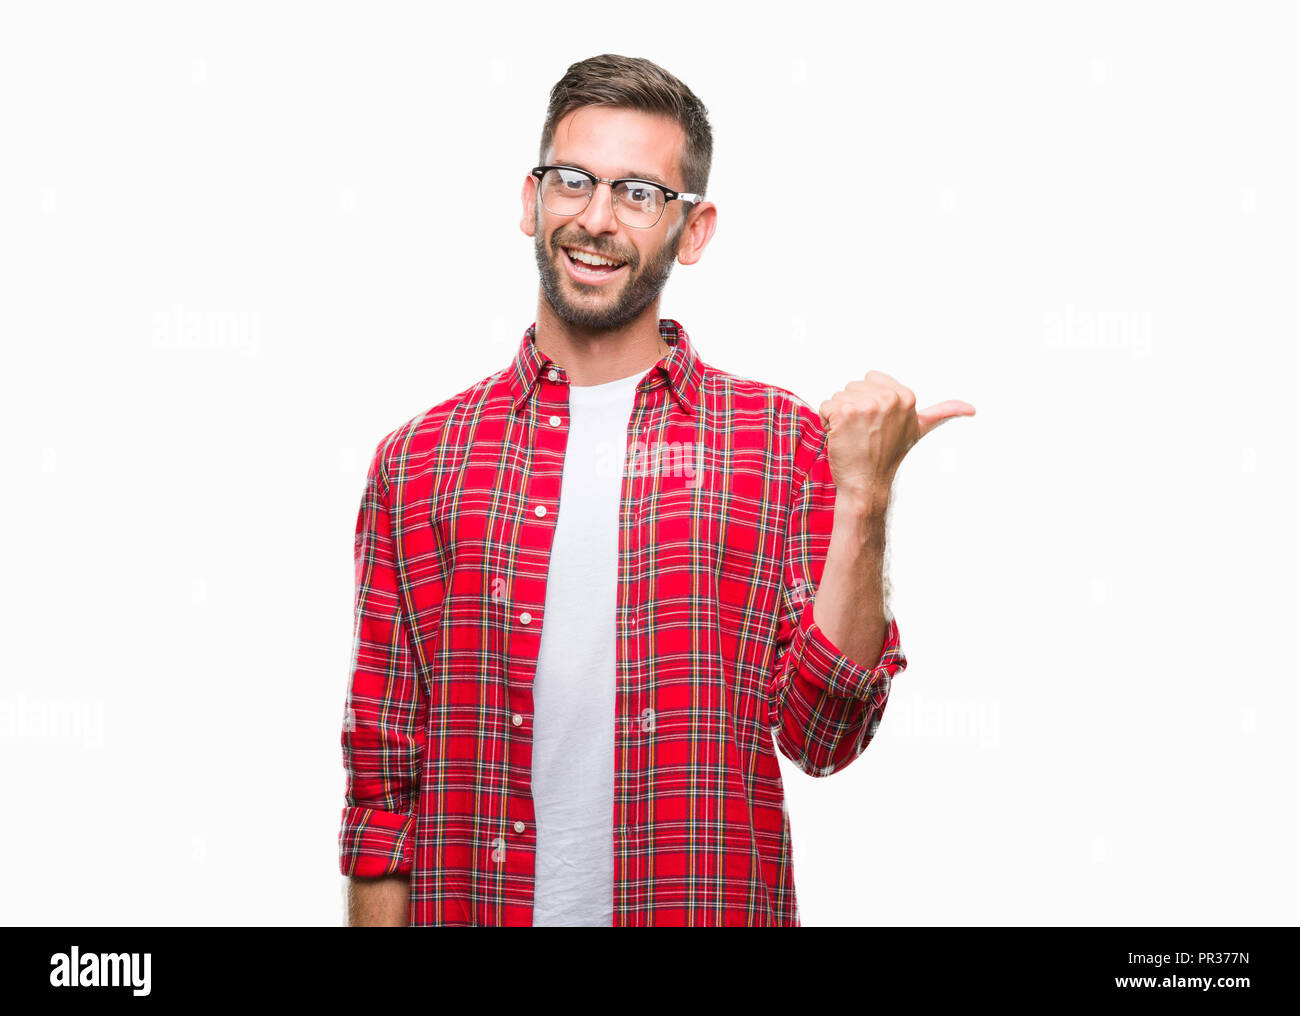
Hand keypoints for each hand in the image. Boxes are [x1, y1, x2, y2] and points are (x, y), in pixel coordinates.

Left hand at [818, 370, 974, 507]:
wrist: (869, 484)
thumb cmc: (889, 457)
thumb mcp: (919, 430)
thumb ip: (942, 413)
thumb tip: (971, 408)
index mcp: (905, 396)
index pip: (870, 379)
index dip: (867, 401)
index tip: (877, 423)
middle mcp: (888, 398)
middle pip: (852, 387)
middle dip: (852, 409)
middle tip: (864, 433)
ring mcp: (866, 405)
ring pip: (837, 397)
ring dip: (839, 417)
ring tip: (854, 437)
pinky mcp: (844, 412)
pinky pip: (825, 407)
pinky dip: (828, 424)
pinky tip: (841, 439)